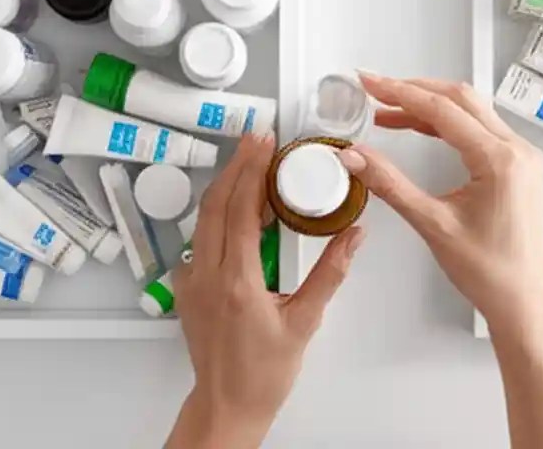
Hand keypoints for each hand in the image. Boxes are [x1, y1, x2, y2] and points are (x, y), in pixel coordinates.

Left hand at [167, 133, 364, 448]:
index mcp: (237, 282)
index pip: (239, 210)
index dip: (251, 171)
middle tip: (258, 139)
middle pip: (216, 204)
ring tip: (251, 163)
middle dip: (237, 166)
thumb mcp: (305, 321)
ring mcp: (192, 281)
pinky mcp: (189, 288)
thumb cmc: (264, 372)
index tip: (265, 144)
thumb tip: (353, 235)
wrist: (227, 404)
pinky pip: (200, 239)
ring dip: (227, 187)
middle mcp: (207, 276)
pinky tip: (238, 207)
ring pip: (204, 218)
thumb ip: (330, 273)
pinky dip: (219, 214)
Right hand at [337, 73, 542, 326]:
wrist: (523, 301)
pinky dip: (448, 124)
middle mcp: (517, 150)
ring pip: (472, 111)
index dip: (400, 92)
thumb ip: (390, 184)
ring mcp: (522, 157)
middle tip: (376, 89)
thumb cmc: (488, 271)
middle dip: (414, 90)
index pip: (442, 110)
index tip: (370, 83)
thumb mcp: (432, 224)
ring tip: (389, 112)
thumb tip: (356, 156)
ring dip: (430, 106)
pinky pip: (482, 130)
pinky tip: (421, 129)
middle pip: (460, 99)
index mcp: (500, 160)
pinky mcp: (519, 167)